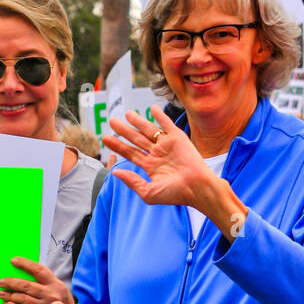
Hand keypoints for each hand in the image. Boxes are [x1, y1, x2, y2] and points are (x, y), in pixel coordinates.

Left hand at [0, 258, 71, 303]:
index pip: (38, 270)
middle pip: (27, 286)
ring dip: (10, 296)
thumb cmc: (60, 300)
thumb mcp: (56, 286)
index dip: (24, 264)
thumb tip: (22, 270)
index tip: (13, 260)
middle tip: (1, 282)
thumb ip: (43, 279)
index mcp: (54, 283)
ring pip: (24, 299)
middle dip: (11, 283)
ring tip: (2, 293)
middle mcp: (50, 294)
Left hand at [102, 105, 223, 209]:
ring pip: (149, 130)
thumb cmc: (175, 194)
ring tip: (127, 113)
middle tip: (112, 121)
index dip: (117, 145)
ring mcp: (167, 145)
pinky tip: (152, 109)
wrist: (197, 188)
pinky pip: (167, 124)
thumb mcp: (149, 192)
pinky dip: (160, 116)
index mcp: (150, 166)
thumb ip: (132, 182)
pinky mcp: (178, 138)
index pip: (130, 153)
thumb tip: (115, 173)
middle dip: (124, 130)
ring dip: (138, 121)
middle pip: (136, 139)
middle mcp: (157, 154)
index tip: (105, 139)